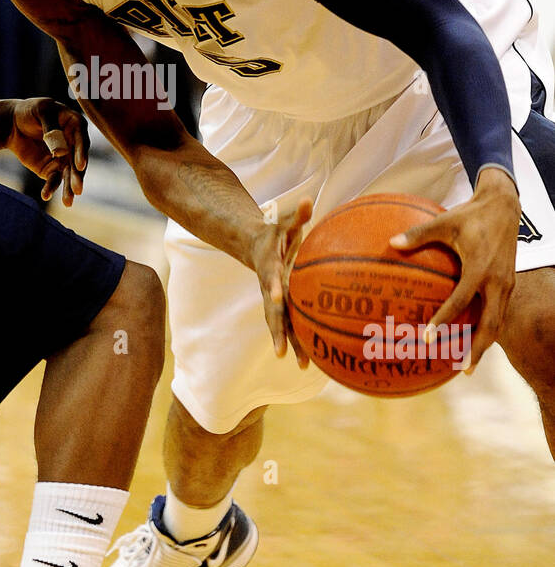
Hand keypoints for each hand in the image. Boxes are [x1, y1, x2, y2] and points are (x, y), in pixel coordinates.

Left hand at [7, 97, 88, 205]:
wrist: (13, 123)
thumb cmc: (30, 111)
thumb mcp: (40, 111)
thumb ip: (50, 128)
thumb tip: (60, 152)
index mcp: (75, 125)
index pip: (81, 140)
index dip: (82, 153)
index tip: (80, 166)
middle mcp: (74, 144)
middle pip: (78, 162)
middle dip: (77, 176)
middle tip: (77, 189)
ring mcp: (64, 158)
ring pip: (68, 175)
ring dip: (68, 188)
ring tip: (68, 202)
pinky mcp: (52, 169)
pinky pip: (53, 180)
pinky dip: (50, 188)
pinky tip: (45, 195)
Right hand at [251, 198, 312, 364]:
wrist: (255, 245)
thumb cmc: (275, 233)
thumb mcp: (285, 221)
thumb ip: (298, 213)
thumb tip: (309, 200)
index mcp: (270, 267)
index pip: (271, 278)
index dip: (274, 287)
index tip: (278, 297)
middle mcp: (269, 287)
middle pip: (273, 312)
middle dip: (278, 332)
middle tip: (283, 352)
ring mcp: (273, 299)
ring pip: (280, 325)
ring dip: (290, 344)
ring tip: (304, 365)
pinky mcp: (281, 305)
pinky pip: (288, 325)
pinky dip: (297, 341)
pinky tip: (312, 360)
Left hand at [389, 168, 520, 370]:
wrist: (504, 207)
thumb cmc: (471, 215)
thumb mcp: (444, 221)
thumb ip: (418, 234)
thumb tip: (390, 243)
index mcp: (480, 268)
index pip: (461, 301)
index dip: (444, 320)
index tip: (427, 337)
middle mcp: (498, 281)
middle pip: (491, 324)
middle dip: (478, 348)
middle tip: (462, 368)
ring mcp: (506, 285)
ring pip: (498, 322)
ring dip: (485, 343)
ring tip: (469, 363)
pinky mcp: (509, 284)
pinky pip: (499, 312)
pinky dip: (489, 328)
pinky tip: (473, 338)